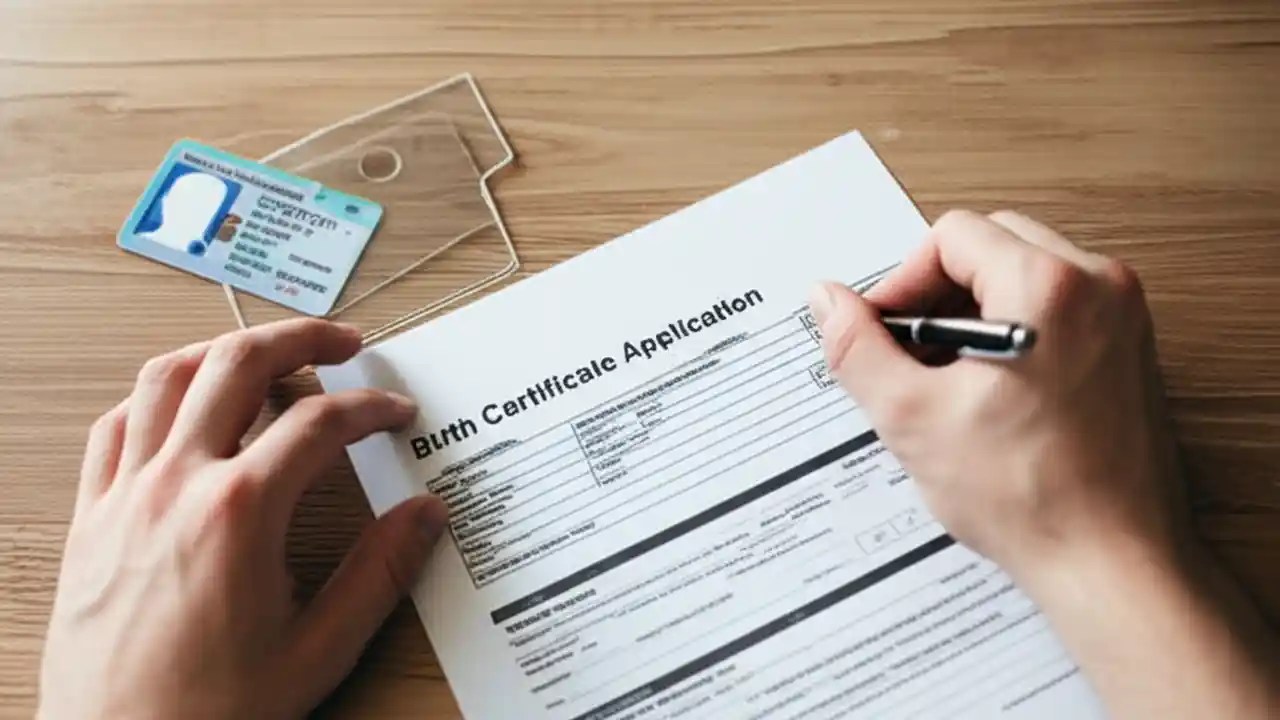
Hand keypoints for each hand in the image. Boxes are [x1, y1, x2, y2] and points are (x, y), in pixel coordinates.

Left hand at [40, 319, 447, 718]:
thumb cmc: (208, 712)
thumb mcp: (319, 650)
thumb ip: (381, 573)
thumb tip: (426, 516)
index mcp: (240, 512)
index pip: (321, 422)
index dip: (371, 408)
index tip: (395, 414)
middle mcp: (176, 485)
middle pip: (239, 364)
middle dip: (301, 338)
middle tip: (343, 342)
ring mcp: (124, 494)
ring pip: (167, 375)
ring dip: (223, 350)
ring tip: (265, 354)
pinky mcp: (91, 515)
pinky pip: (115, 424)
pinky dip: (155, 395)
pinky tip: (182, 405)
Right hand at [808, 209, 1183, 582]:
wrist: (1110, 561)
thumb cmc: (1035, 499)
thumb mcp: (912, 417)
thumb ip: (857, 348)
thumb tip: (830, 302)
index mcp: (1049, 287)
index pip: (952, 236)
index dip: (902, 282)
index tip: (885, 331)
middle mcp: (1098, 287)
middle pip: (991, 244)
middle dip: (938, 294)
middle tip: (912, 353)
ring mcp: (1122, 318)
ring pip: (1024, 274)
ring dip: (973, 313)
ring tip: (947, 379)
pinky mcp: (1129, 349)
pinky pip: (1058, 309)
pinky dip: (1013, 332)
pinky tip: (987, 393)